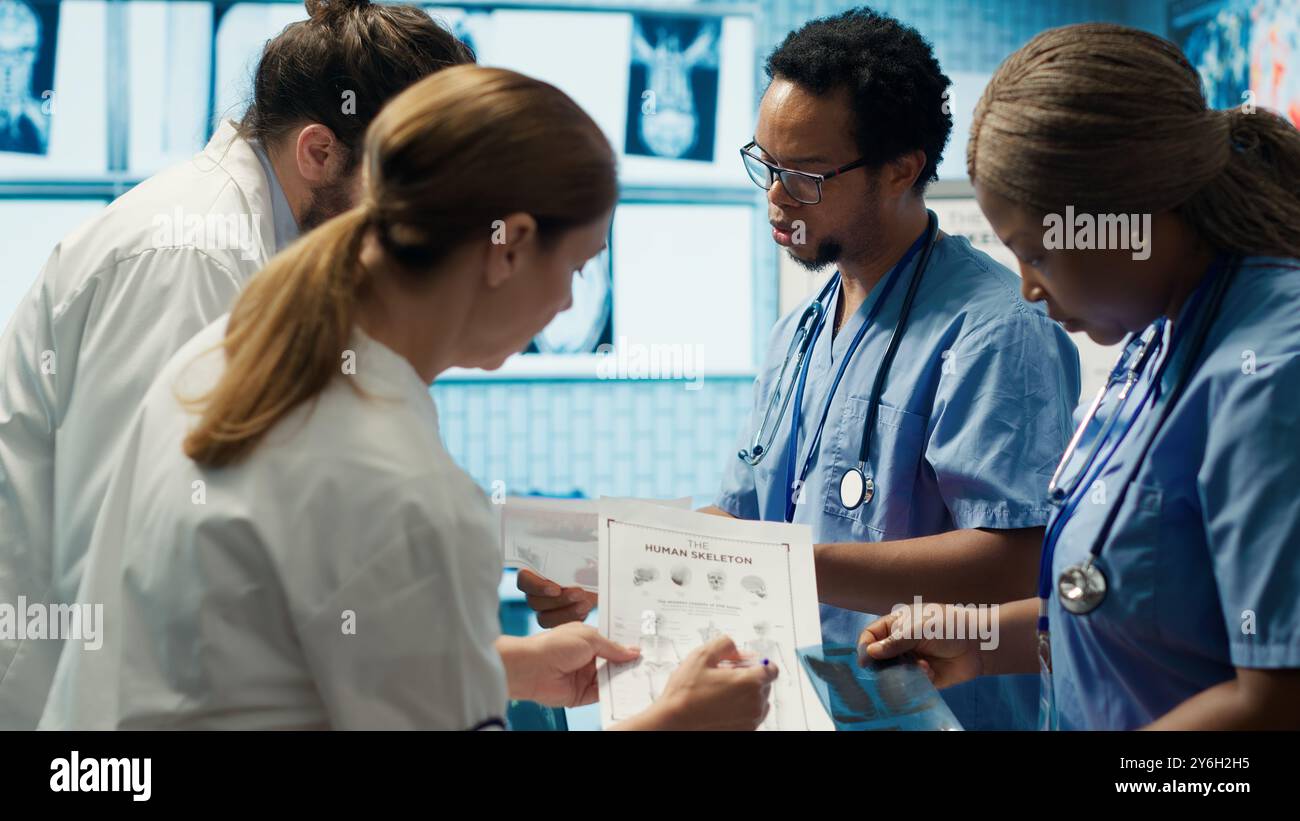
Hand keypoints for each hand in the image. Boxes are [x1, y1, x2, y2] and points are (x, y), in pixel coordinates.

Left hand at [501, 623, 638, 707]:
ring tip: (642, 677)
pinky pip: (601, 694)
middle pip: (612, 663)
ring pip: (609, 679)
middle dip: (627, 664)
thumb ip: (613, 648)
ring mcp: (584, 677)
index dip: (626, 647)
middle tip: (647, 665)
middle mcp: (586, 658)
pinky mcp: (581, 694)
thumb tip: (633, 652)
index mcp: (587, 640)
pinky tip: (626, 690)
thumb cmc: (554, 645)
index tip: (644, 650)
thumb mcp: (590, 638)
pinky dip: (613, 693)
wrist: (531, 668)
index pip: (611, 644)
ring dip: (622, 679)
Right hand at [517, 568, 597, 627]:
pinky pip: (556, 627)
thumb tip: (578, 574)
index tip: (557, 589)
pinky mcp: (554, 621)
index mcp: (534, 571)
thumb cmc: (586, 567)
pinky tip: (585, 610)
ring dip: (566, 613)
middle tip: (579, 593)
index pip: (524, 580)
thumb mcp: (585, 562)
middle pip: (534, 602)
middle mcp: (534, 592)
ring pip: (543, 619)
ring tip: (585, 604)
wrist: (594, 581)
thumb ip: (579, 567)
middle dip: (559, 600)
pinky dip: (572, 620)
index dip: (537, 587)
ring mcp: (543, 608)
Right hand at [642, 637, 778, 730]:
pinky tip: (722, 705)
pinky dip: (741, 708)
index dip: (758, 663)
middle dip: (748, 676)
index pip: (772, 669)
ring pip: (759, 700)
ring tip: (721, 691)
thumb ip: (725, 644)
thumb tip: (737, 649)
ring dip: (746, 693)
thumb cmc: (685, 694)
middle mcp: (755, 703)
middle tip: (725, 676)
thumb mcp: (702, 655)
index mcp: (750, 682)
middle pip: (764, 683)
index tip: (746, 664)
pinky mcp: (745, 731)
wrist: (674, 722)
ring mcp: (751, 720)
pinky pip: (751, 715)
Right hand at [857, 604, 983, 688]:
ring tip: (915, 666)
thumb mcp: (918, 629)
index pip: (871, 636)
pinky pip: (911, 683)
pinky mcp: (924, 677)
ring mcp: (911, 660)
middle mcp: (901, 644)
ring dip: (900, 672)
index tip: (865, 660)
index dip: (865, 647)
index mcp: (896, 626)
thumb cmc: (948, 626)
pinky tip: (929, 670)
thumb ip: (893, 642)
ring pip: (893, 672)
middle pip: (879, 657)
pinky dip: (916, 678)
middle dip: (881, 664)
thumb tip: (869, 653)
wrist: (979, 643)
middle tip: (885, 669)